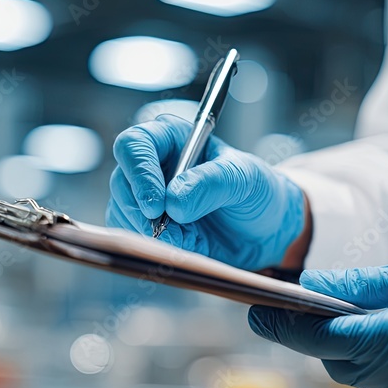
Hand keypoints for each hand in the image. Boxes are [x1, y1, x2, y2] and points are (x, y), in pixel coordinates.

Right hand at [107, 114, 307, 270]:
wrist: (265, 229)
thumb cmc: (256, 191)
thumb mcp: (245, 178)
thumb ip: (212, 183)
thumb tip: (174, 201)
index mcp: (171, 138)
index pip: (135, 145)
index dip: (140, 173)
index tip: (157, 204)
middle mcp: (152, 165)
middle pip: (122, 182)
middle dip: (141, 210)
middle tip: (169, 231)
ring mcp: (145, 198)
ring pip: (123, 213)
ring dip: (149, 233)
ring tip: (187, 239)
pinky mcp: (146, 228)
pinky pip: (133, 239)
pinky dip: (155, 248)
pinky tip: (184, 246)